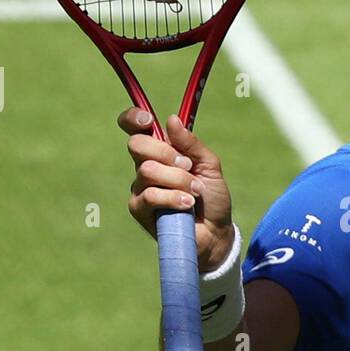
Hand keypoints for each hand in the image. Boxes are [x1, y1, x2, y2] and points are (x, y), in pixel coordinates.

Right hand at [119, 109, 234, 272]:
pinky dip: (174, 198)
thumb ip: (191, 144)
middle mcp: (146, 167)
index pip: (135, 128)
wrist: (216, 232)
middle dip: (166, 153)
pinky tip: (187, 204)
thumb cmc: (212, 198)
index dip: (133, 118)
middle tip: (188, 167)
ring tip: (195, 192)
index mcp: (161, 151)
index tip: (148, 121)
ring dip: (178, 180)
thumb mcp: (210, 166)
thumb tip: (171, 120)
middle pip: (137, 145)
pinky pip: (151, 195)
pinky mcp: (139, 209)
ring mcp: (140, 188)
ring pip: (148, 171)